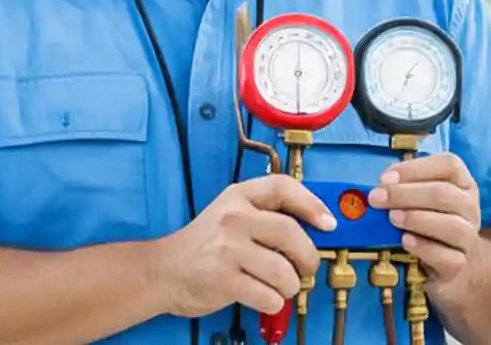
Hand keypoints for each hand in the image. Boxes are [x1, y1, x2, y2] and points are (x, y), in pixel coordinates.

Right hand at [151, 175, 337, 318]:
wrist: (162, 271)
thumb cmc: (203, 246)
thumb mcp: (228, 215)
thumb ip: (264, 215)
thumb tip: (316, 228)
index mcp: (237, 197)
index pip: (282, 187)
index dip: (312, 203)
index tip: (327, 224)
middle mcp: (233, 218)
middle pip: (292, 235)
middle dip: (308, 259)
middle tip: (304, 269)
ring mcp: (228, 249)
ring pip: (285, 274)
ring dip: (288, 287)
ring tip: (275, 286)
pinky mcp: (224, 280)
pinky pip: (270, 298)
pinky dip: (272, 304)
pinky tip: (259, 297)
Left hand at [368, 153, 482, 287]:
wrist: (451, 260)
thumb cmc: (427, 218)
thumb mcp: (418, 196)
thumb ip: (403, 185)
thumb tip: (381, 184)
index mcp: (461, 183)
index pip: (449, 165)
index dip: (415, 169)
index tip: (385, 178)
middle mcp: (469, 207)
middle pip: (444, 194)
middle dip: (405, 194)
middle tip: (376, 198)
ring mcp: (468, 237)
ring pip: (452, 226)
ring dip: (417, 219)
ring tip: (392, 218)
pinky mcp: (460, 264)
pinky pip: (448, 257)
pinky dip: (425, 248)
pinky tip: (405, 241)